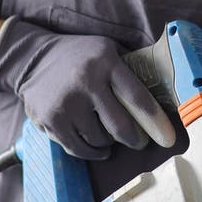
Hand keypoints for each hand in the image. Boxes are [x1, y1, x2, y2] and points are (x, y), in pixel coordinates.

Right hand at [0, 16, 175, 159]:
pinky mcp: (50, 121)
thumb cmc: (81, 55)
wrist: (34, 58)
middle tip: (140, 142)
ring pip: (98, 140)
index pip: (136, 96)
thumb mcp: (107, 49)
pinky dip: (91, 152)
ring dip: (108, 143)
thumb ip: (128, 68)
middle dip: (134, 139)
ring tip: (109, 135)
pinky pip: (77, 148)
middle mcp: (86, 83)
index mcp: (106, 62)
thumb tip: (160, 91)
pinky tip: (99, 149)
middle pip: (119, 126)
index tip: (167, 136)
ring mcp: (66, 104)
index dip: (154, 119)